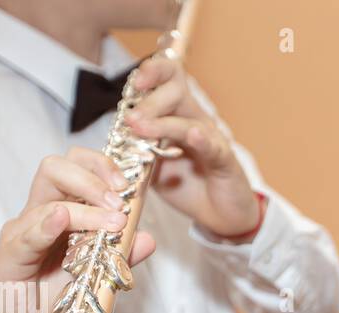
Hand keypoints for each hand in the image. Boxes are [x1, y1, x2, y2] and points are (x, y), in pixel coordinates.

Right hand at [0, 148, 155, 312]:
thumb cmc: (50, 298)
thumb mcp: (93, 275)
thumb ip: (118, 255)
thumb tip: (147, 238)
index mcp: (58, 211)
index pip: (74, 167)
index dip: (102, 167)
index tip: (129, 185)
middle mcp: (37, 214)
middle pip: (56, 168)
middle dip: (94, 173)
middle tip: (120, 200)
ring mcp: (22, 232)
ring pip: (48, 198)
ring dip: (85, 204)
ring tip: (112, 221)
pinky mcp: (9, 256)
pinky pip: (28, 234)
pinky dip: (46, 225)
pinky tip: (62, 219)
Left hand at [123, 55, 261, 237]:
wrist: (219, 215)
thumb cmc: (187, 186)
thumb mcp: (154, 165)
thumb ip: (137, 148)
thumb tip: (113, 137)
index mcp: (177, 113)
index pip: (168, 77)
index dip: (152, 72)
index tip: (135, 83)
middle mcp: (196, 119)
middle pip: (176, 90)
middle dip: (149, 102)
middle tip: (131, 119)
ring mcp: (212, 139)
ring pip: (188, 120)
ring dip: (163, 123)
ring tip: (142, 128)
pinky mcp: (225, 162)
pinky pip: (213, 147)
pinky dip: (202, 141)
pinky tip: (194, 135)